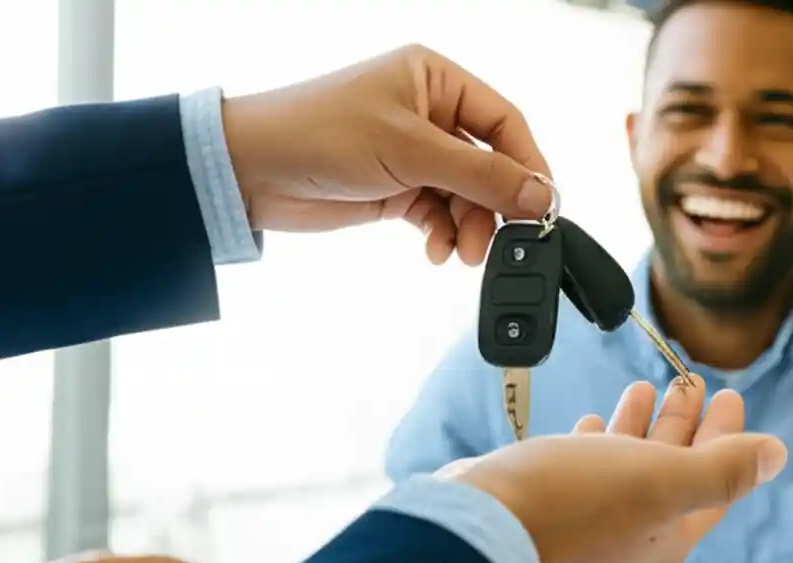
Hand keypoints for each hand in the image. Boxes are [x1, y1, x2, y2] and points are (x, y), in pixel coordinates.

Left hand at [222, 43, 553, 265]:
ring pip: (466, 195)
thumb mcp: (411, 151)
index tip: (541, 207)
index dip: (527, 165)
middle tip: (502, 241)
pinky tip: (437, 250)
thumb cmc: (318, 133)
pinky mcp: (397, 188)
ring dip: (470, 227)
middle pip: (489, 164)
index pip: (505, 122)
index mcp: (435, 79)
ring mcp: (413, 152)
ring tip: (463, 253)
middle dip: (494, 206)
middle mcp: (428, 111)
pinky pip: (440, 214)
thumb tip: (540, 195)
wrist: (251, 171)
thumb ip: (481, 176)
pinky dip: (444, 234)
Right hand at [439, 375, 786, 562]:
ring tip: (642, 389)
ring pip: (625, 471)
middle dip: (683, 425)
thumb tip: (778, 455)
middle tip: (690, 381)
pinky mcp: (546, 518)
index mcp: (665, 540)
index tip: (730, 393)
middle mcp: (628, 544)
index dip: (728, 437)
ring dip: (638, 427)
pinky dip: (595, 445)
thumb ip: (721, 469)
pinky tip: (590, 425)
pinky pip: (583, 476)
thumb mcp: (660, 479)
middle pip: (671, 474)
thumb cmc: (569, 504)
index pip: (714, 482)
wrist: (475, 532)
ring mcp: (585, 534)